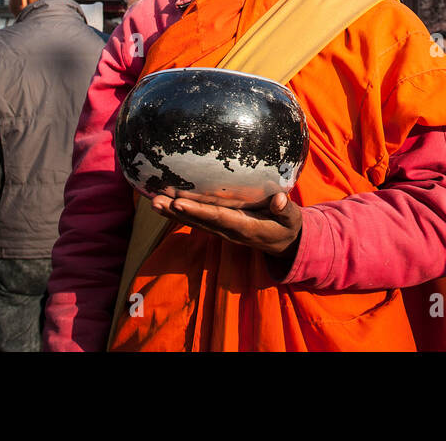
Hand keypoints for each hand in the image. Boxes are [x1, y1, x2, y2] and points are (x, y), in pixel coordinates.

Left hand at [150, 192, 301, 256]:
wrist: (284, 244)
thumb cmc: (288, 226)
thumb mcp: (292, 219)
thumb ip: (286, 210)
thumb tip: (279, 200)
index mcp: (246, 227)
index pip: (219, 218)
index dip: (198, 212)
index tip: (179, 203)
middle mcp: (230, 231)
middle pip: (200, 221)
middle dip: (177, 212)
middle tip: (156, 201)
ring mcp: (223, 231)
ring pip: (195, 222)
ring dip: (173, 213)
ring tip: (153, 202)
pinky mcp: (220, 227)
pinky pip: (198, 220)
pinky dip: (180, 213)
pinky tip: (165, 204)